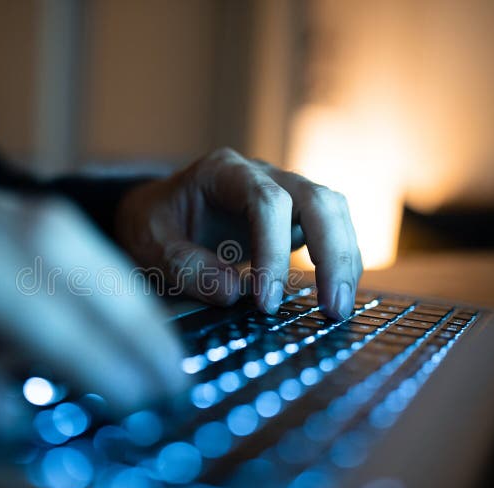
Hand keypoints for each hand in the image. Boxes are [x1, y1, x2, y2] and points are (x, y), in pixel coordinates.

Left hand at [116, 147, 362, 317]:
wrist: (157, 213)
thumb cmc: (153, 225)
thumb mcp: (149, 245)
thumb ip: (184, 266)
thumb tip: (233, 292)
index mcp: (223, 171)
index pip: (265, 201)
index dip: (272, 250)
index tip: (266, 302)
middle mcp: (261, 174)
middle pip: (315, 199)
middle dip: (330, 252)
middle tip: (331, 308)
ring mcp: (282, 191)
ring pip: (332, 210)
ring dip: (344, 258)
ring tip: (338, 309)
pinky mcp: (293, 216)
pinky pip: (330, 229)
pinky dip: (339, 260)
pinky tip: (335, 295)